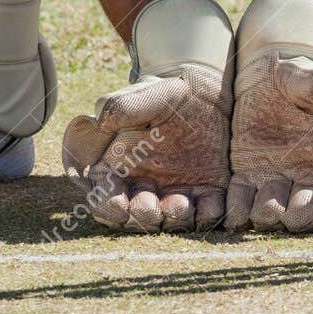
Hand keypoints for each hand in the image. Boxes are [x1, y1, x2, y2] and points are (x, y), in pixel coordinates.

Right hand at [62, 0, 232, 232]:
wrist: (205, 93)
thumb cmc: (167, 93)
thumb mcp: (148, 95)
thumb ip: (125, 107)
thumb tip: (101, 120)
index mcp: (121, 167)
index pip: (106, 197)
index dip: (108, 207)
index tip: (119, 206)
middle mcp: (146, 186)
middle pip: (137, 216)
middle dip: (143, 217)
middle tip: (152, 207)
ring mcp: (176, 192)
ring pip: (170, 220)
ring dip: (174, 219)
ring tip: (181, 203)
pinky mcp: (206, 193)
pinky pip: (206, 212)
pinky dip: (208, 214)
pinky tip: (211, 204)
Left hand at [225, 0, 312, 232]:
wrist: (261, 78)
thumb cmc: (291, 76)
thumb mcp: (302, 77)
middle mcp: (311, 178)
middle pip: (310, 218)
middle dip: (297, 216)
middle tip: (282, 200)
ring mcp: (280, 183)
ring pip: (278, 217)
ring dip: (268, 215)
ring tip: (262, 200)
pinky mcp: (250, 180)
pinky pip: (245, 206)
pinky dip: (240, 211)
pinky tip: (235, 207)